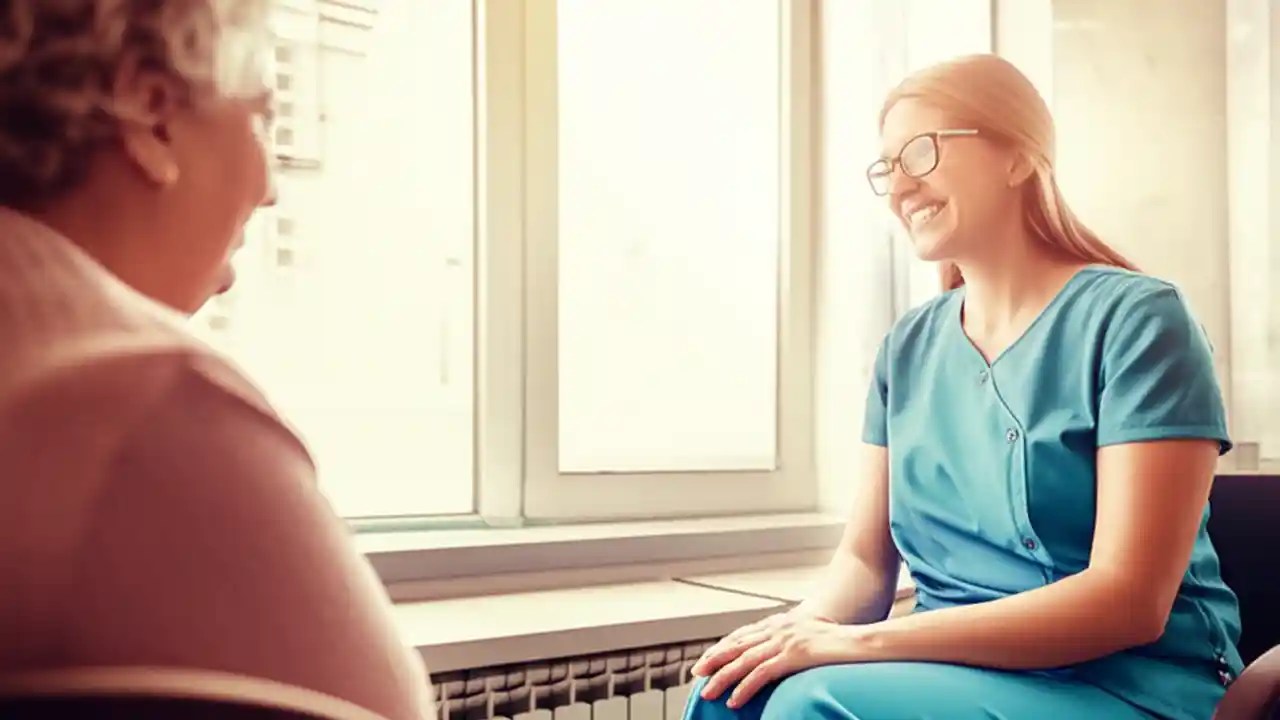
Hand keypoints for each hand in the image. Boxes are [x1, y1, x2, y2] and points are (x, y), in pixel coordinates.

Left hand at [691, 610, 858, 708]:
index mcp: (783, 624)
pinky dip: (745, 688)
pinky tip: (735, 700)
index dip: (723, 646)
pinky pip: (763, 673)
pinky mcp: (796, 654)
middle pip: (738, 645)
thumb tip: (781, 659)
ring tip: (709, 691)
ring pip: (745, 660)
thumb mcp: (812, 639)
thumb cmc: (843, 644)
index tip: (707, 658)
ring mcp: (788, 640)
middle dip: (715, 659)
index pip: (744, 635)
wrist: (866, 642)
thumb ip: (794, 645)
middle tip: (696, 672)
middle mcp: (781, 628)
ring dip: (724, 677)